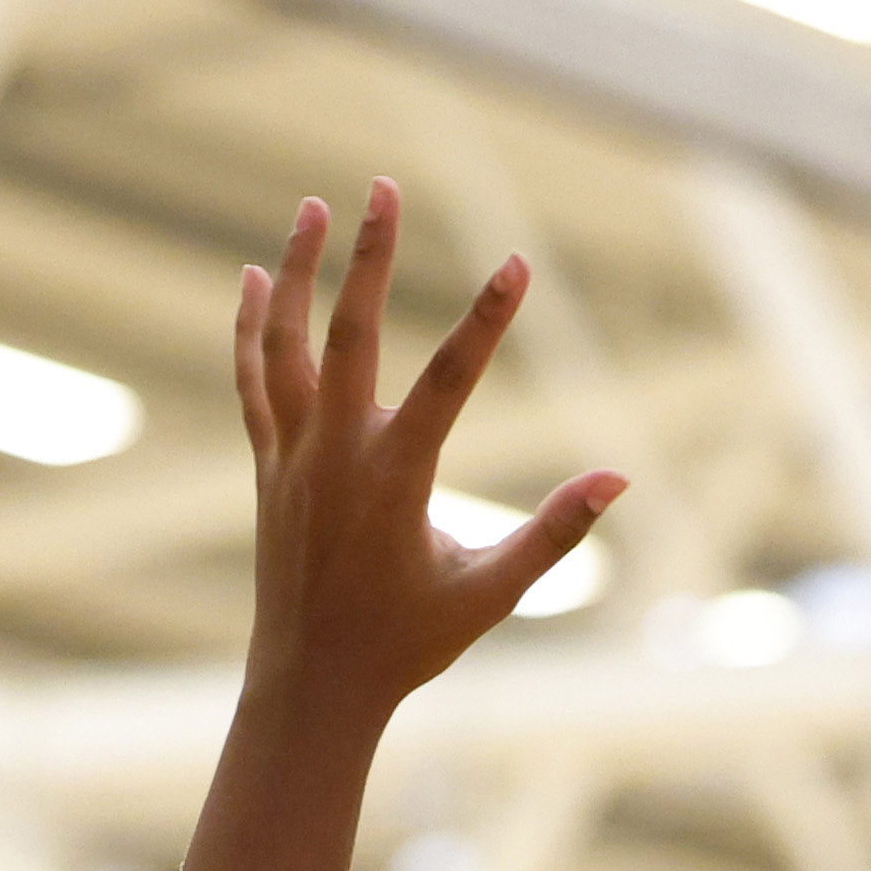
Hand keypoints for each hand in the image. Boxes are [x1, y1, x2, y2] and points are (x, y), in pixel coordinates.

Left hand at [234, 179, 624, 719]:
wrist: (311, 685)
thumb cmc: (408, 642)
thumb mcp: (493, 593)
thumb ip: (556, 532)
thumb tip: (619, 478)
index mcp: (395, 481)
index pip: (449, 380)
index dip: (487, 318)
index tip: (517, 264)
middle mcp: (335, 455)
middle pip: (349, 332)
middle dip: (367, 254)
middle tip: (382, 185)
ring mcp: (293, 455)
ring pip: (285, 343)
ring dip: (298, 270)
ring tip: (314, 206)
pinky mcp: (268, 466)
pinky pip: (254, 380)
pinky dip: (251, 327)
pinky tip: (257, 279)